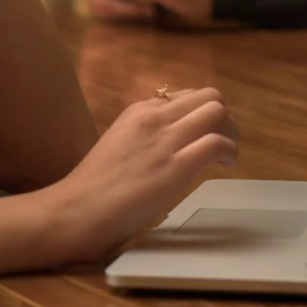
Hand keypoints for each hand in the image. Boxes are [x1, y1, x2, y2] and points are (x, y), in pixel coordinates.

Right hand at [30, 87, 238, 262]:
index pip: (186, 97)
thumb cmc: (92, 189)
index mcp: (138, 112)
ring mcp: (164, 140)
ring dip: (231, 133)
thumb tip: (170, 144)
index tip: (203, 137)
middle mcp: (153, 118)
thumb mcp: (119, 145)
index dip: (202, 116)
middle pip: (208, 96)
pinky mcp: (175, 167)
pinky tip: (224, 167)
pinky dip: (230, 152)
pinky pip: (217, 143)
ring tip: (226, 157)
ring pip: (217, 111)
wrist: (75, 210)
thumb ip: (144, 138)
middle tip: (223, 145)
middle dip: (224, 118)